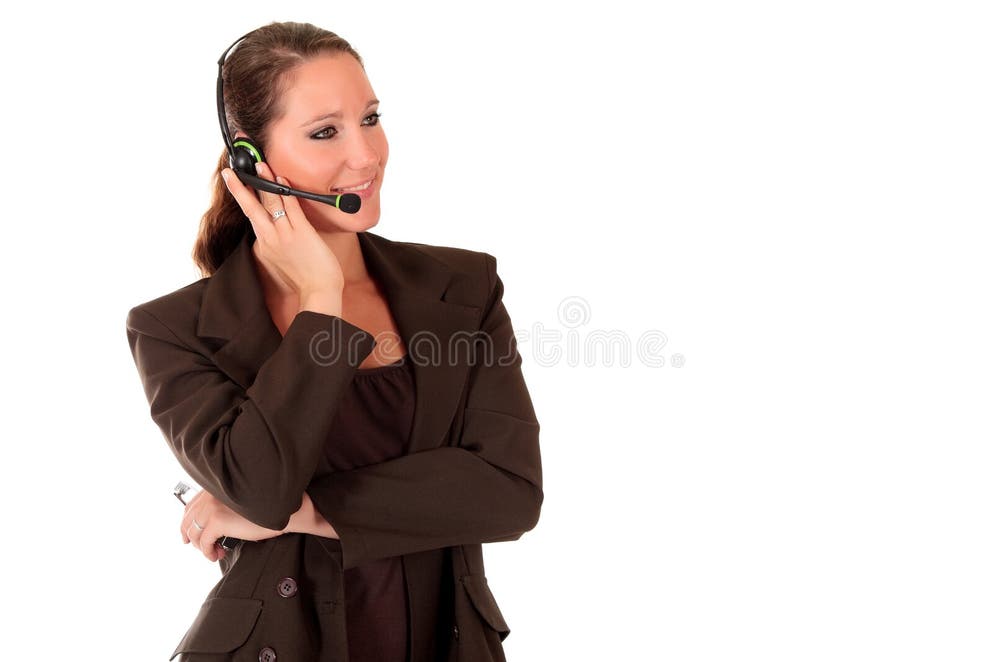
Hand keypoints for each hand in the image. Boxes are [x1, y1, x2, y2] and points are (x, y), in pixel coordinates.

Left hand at [181, 489, 285, 561]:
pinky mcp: (217, 521)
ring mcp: (212, 507)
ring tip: (215, 552)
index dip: (187, 522)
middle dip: (191, 536)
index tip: (189, 534)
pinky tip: (216, 555)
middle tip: (200, 548)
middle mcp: (210, 494)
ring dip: (202, 547)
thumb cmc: (266, 508)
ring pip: (194, 533)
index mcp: (215, 487)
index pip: (191, 506)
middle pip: (188, 519)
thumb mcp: (239, 503)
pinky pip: (204, 543)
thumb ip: (223, 506)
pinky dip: (208, 552)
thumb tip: (208, 525)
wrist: (282, 511)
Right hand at [222, 161, 344, 298]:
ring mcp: (284, 235)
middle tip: (229, 173)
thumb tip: (274, 233)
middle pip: (251, 208)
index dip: (245, 200)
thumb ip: (275, 247)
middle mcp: (270, 239)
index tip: (238, 186)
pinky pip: (291, 206)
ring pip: (270, 202)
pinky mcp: (301, 232)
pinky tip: (281, 178)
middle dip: (239, 188)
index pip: (253, 218)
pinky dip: (285, 191)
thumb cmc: (305, 280)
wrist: (318, 293)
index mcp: (264, 246)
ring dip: (263, 181)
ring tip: (258, 166)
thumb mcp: (281, 263)